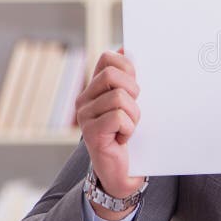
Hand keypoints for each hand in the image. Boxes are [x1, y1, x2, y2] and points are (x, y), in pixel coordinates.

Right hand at [76, 47, 144, 217]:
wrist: (124, 173)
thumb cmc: (129, 135)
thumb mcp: (131, 103)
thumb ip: (127, 79)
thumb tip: (126, 47)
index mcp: (94, 88)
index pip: (107, 58)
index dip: (127, 66)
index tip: (136, 86)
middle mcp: (84, 100)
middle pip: (113, 74)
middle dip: (133, 90)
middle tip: (134, 111)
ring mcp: (85, 116)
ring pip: (120, 97)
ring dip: (134, 114)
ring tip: (129, 129)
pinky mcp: (91, 134)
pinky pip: (118, 117)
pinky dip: (129, 128)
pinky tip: (124, 139)